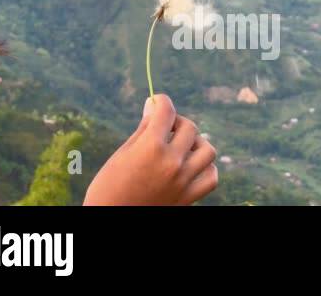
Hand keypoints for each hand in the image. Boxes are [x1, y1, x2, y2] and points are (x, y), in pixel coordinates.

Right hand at [84, 94, 217, 205]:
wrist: (110, 220)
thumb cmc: (108, 187)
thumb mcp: (122, 154)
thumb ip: (143, 129)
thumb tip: (153, 105)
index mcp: (151, 147)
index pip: (166, 111)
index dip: (161, 101)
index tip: (157, 102)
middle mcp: (171, 162)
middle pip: (189, 127)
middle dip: (177, 122)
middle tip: (164, 127)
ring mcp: (183, 181)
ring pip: (207, 150)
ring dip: (196, 143)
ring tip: (181, 146)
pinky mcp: (188, 198)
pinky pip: (211, 177)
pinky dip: (206, 168)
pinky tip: (192, 165)